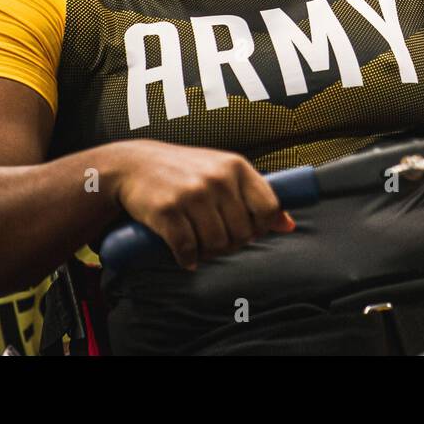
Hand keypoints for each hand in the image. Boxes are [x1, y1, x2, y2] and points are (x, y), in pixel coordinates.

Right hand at [115, 141, 295, 269]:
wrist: (134, 164)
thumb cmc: (186, 170)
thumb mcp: (224, 172)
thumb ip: (256, 195)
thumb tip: (289, 225)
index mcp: (236, 166)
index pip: (268, 208)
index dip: (261, 227)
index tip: (246, 229)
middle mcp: (217, 178)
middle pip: (243, 234)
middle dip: (231, 244)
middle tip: (215, 238)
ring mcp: (191, 194)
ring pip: (217, 245)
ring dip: (208, 253)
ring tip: (199, 244)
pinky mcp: (167, 211)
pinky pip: (188, 250)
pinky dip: (187, 259)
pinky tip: (184, 254)